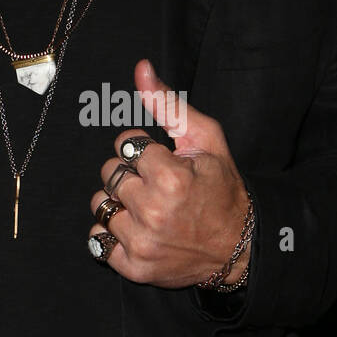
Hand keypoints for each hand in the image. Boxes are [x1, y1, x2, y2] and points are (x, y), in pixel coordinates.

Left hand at [88, 59, 250, 288]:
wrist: (239, 247)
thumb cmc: (221, 188)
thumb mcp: (204, 139)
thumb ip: (168, 103)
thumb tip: (140, 68)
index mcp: (171, 178)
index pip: (124, 145)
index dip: (141, 150)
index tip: (160, 161)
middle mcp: (153, 213)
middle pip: (109, 173)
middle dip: (128, 174)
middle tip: (155, 185)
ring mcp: (142, 244)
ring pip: (100, 205)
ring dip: (118, 203)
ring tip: (146, 207)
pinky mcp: (134, 268)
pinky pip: (97, 240)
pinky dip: (111, 234)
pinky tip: (137, 229)